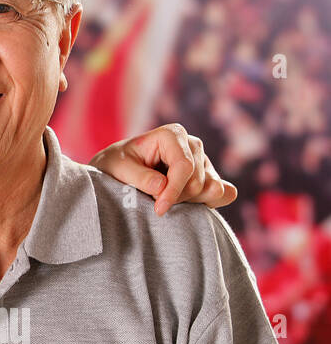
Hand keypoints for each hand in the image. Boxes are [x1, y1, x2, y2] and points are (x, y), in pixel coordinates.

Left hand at [90, 124, 237, 216]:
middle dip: (177, 198)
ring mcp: (203, 161)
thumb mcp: (118, 168)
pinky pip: (225, 193)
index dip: (173, 191)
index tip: (158, 209)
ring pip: (211, 189)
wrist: (119, 171)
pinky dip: (209, 202)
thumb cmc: (117, 165)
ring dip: (189, 202)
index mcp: (172, 134)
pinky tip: (188, 206)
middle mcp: (192, 145)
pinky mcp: (209, 177)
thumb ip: (139, 177)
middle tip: (154, 203)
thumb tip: (161, 186)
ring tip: (164, 201)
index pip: (184, 166)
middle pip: (198, 181)